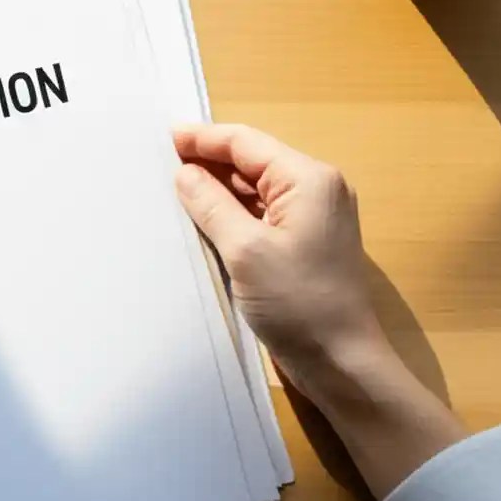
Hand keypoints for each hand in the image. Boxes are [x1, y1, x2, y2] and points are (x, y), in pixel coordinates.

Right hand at [172, 123, 465, 499]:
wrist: (341, 361)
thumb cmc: (297, 303)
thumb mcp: (245, 251)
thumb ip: (211, 205)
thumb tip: (185, 173)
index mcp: (308, 180)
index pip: (246, 143)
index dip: (202, 139)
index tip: (162, 138)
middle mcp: (315, 190)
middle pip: (252, 162)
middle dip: (208, 162)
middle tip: (159, 165)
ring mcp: (312, 219)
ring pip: (254, 190)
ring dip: (217, 189)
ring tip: (172, 190)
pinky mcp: (303, 245)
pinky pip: (260, 216)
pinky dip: (230, 214)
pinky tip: (200, 221)